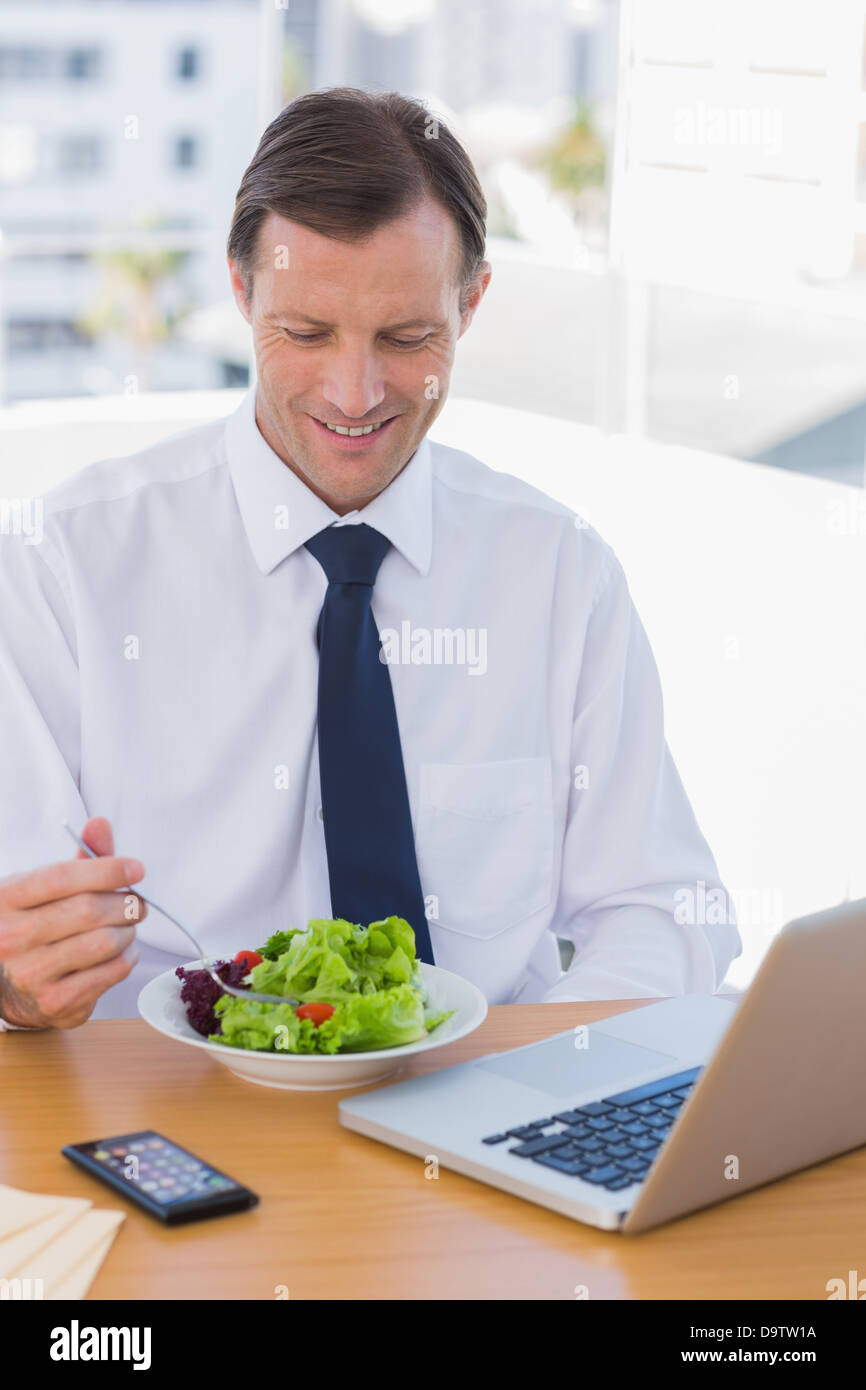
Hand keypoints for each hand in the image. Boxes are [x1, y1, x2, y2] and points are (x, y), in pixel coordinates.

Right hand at [0, 817, 146, 1028]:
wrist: (12, 986)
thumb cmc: (37, 925)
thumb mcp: (46, 889)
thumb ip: (79, 859)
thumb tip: (100, 824)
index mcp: (7, 899)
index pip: (62, 878)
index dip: (106, 869)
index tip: (136, 868)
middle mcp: (11, 938)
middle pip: (88, 910)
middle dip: (126, 903)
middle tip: (137, 903)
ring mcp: (31, 974)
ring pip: (104, 942)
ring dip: (128, 932)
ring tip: (126, 928)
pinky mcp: (55, 1002)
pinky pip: (111, 972)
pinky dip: (127, 958)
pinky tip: (120, 953)